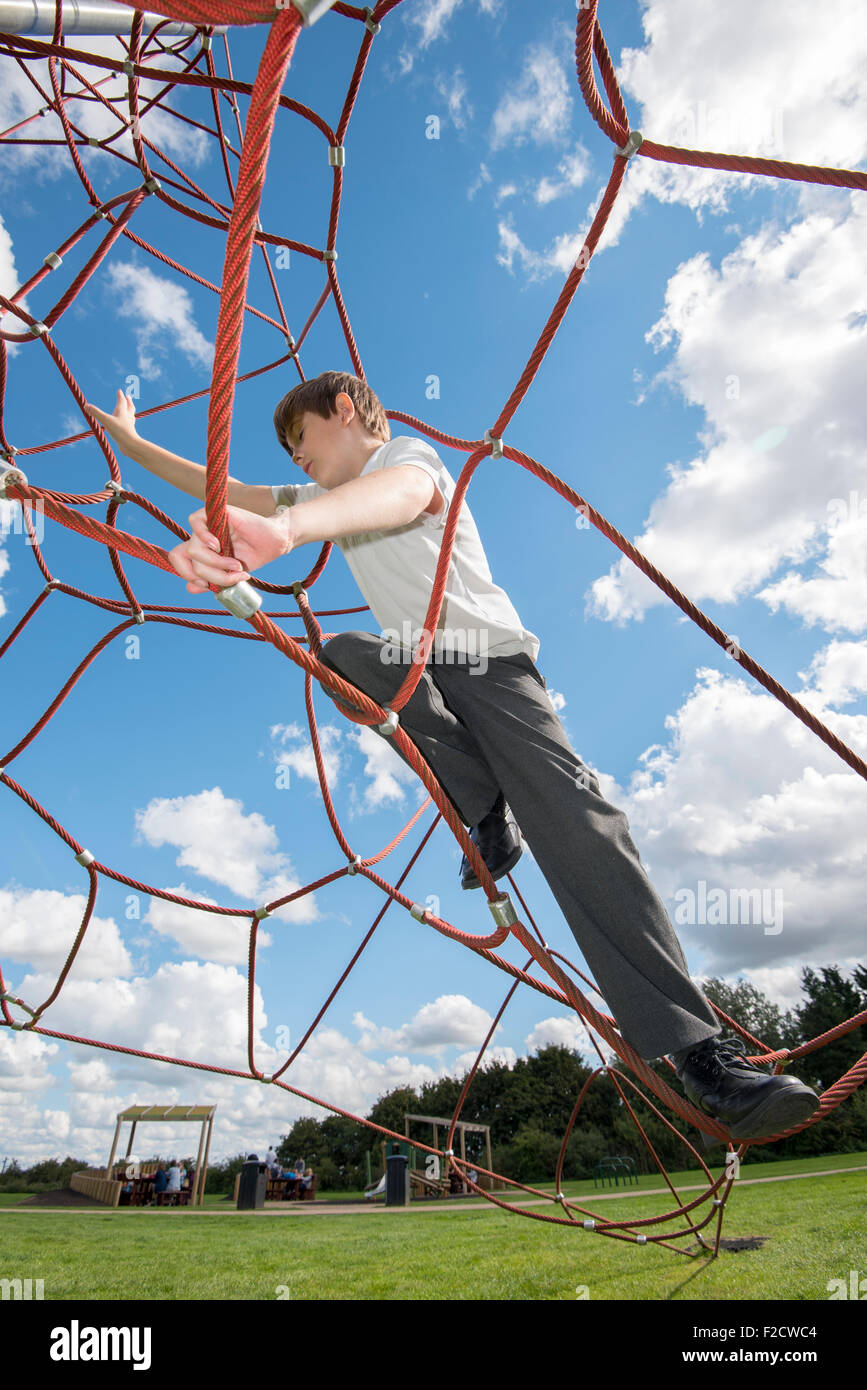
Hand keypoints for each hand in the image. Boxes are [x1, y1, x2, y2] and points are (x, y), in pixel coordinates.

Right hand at [83, 389, 138, 453]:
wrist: (131, 445)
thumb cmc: (120, 431)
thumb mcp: (105, 420)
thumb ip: (95, 413)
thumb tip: (85, 405)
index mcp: (122, 411)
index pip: (121, 401)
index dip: (120, 395)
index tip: (119, 391)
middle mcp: (127, 417)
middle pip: (129, 407)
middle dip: (128, 401)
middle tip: (128, 397)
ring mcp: (129, 426)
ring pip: (131, 416)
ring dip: (130, 411)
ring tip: (129, 411)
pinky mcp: (129, 434)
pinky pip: (129, 426)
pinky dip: (128, 423)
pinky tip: (127, 426)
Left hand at [167, 505, 292, 592]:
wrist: (273, 543)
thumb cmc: (252, 556)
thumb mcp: (230, 575)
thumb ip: (211, 580)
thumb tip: (190, 588)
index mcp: (200, 552)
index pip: (178, 560)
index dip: (188, 575)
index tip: (207, 585)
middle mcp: (201, 539)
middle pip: (188, 559)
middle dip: (209, 574)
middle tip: (230, 576)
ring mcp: (207, 526)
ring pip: (194, 548)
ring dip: (217, 563)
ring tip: (236, 565)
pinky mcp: (215, 513)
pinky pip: (194, 521)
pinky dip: (203, 536)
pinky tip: (217, 544)